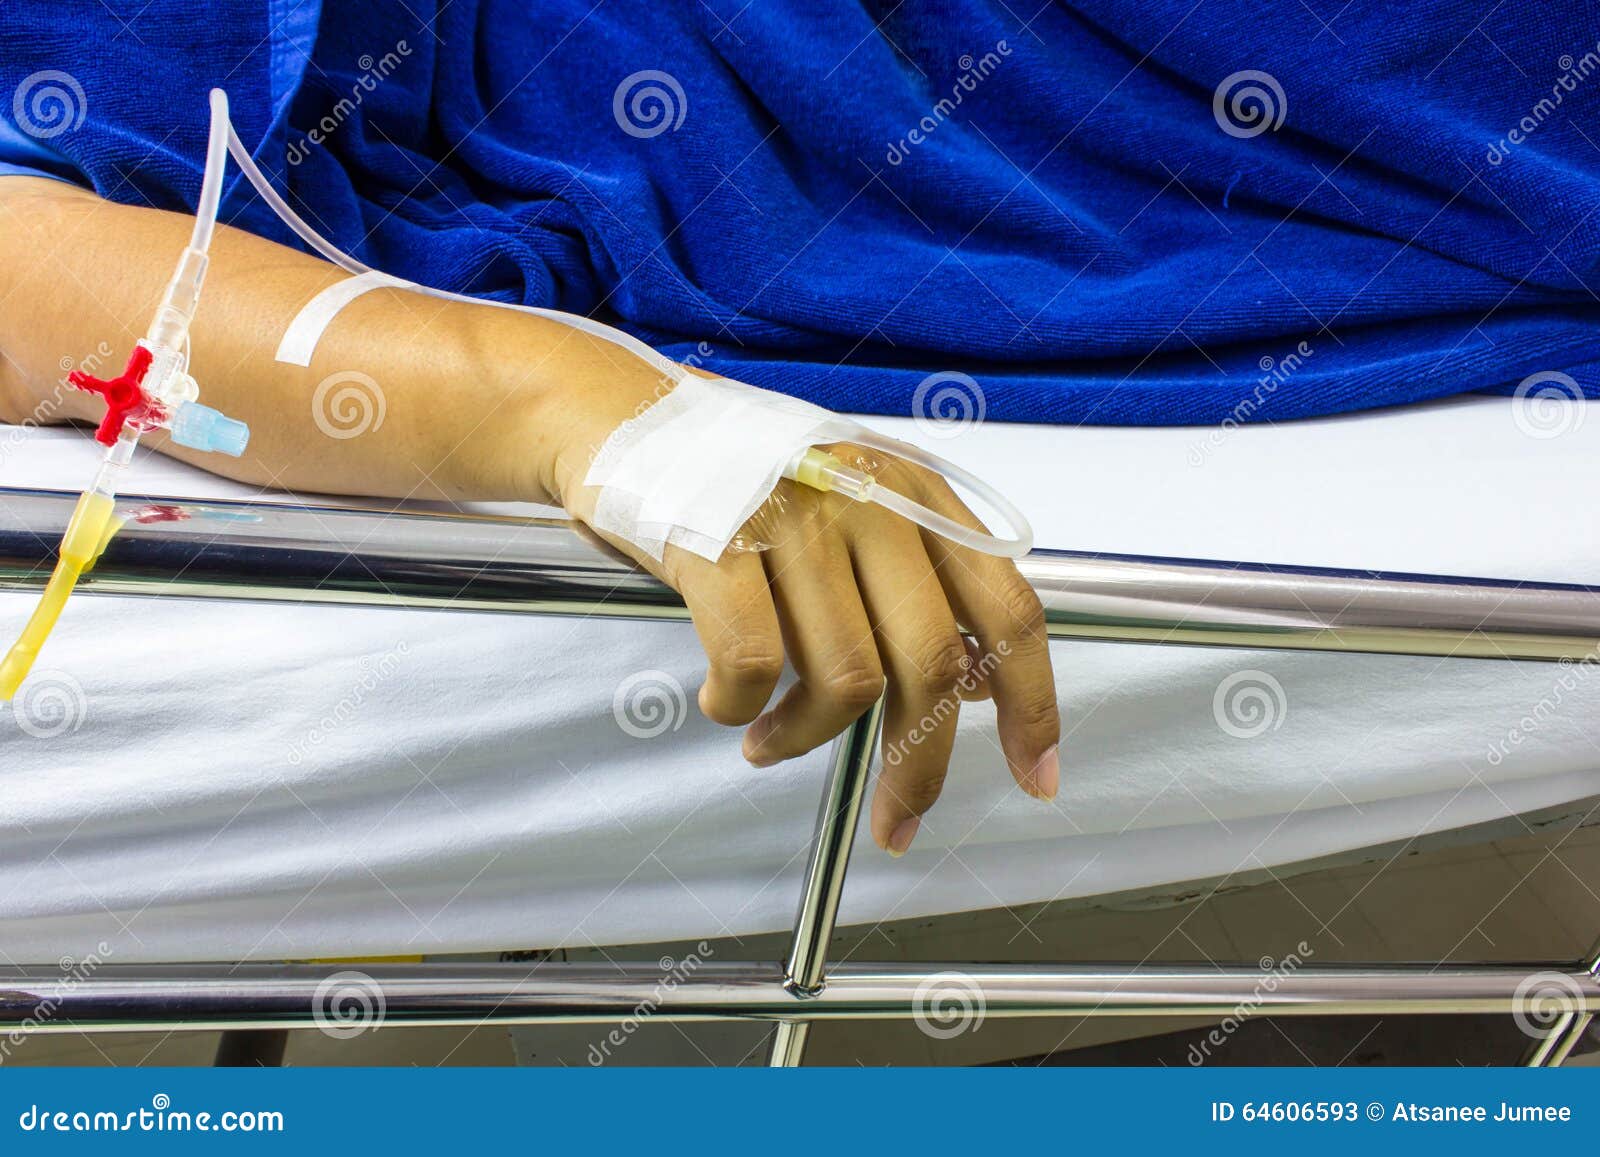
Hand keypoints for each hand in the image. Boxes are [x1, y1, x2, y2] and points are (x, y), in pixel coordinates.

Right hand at [551, 371, 1060, 855]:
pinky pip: (751, 665)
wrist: (623, 412)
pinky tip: (726, 704)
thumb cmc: (740, 476)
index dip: (1032, 705)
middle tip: (896, 818)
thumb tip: (977, 686)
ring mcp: (795, 518)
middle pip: (932, 664)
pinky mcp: (719, 543)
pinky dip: (738, 708)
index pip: (1008, 609)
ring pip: (846, 679)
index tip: (1035, 776)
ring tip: (771, 743)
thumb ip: (918, 583)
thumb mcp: (852, 507)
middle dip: (918, 766)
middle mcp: (870, 501)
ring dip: (808, 739)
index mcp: (918, 495)